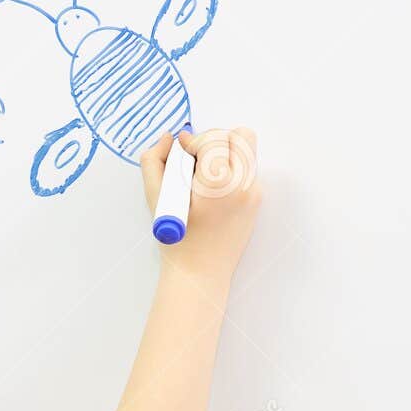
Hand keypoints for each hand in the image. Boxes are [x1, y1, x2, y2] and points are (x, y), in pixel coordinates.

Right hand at [140, 126, 262, 283]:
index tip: (182, 154)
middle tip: (197, 161)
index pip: (214, 137)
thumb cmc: (177, 240)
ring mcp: (254, 192)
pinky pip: (247, 169)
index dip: (193, 142)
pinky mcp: (256, 200)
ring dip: (226, 152)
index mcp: (218, 182)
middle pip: (240, 135)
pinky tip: (213, 189)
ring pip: (247, 149)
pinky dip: (231, 168)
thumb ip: (154, 160)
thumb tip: (168, 138)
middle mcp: (243, 184)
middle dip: (215, 141)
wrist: (200, 274)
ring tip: (205, 174)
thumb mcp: (156, 197)